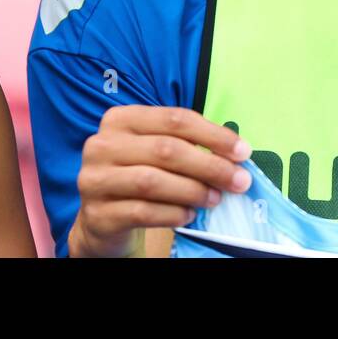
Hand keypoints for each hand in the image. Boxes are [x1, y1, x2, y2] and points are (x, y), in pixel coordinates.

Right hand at [69, 106, 251, 257]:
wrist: (103, 218)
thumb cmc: (139, 174)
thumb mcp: (156, 150)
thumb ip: (188, 144)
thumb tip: (236, 154)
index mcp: (120, 119)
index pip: (174, 119)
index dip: (213, 134)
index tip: (243, 151)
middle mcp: (101, 145)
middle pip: (166, 150)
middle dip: (210, 166)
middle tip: (239, 181)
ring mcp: (94, 180)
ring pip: (152, 181)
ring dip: (193, 191)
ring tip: (216, 198)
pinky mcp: (97, 214)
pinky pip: (142, 212)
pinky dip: (173, 213)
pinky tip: (190, 215)